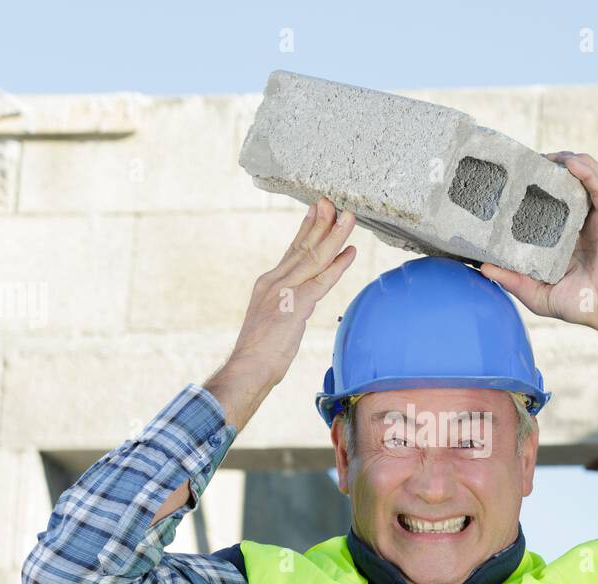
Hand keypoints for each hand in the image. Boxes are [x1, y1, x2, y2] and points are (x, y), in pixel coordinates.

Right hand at [205, 196, 355, 433]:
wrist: (247, 369)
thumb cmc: (260, 353)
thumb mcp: (274, 322)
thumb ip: (287, 306)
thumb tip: (299, 305)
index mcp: (269, 283)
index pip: (293, 250)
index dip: (307, 229)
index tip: (319, 210)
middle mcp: (275, 281)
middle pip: (304, 246)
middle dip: (321, 222)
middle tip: (334, 201)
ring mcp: (284, 292)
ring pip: (314, 258)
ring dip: (334, 235)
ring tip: (348, 216)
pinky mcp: (294, 306)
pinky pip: (321, 282)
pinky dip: (337, 266)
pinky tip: (350, 252)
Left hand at [479, 151, 597, 332]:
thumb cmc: (579, 304)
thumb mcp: (536, 293)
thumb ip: (511, 279)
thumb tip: (481, 267)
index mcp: (563, 237)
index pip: (547, 203)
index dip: (533, 187)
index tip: (513, 179)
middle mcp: (579, 223)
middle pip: (565, 183)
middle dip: (548, 167)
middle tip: (526, 162)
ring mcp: (594, 217)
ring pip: (585, 176)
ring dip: (568, 161)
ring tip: (548, 157)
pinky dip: (587, 170)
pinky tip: (572, 162)